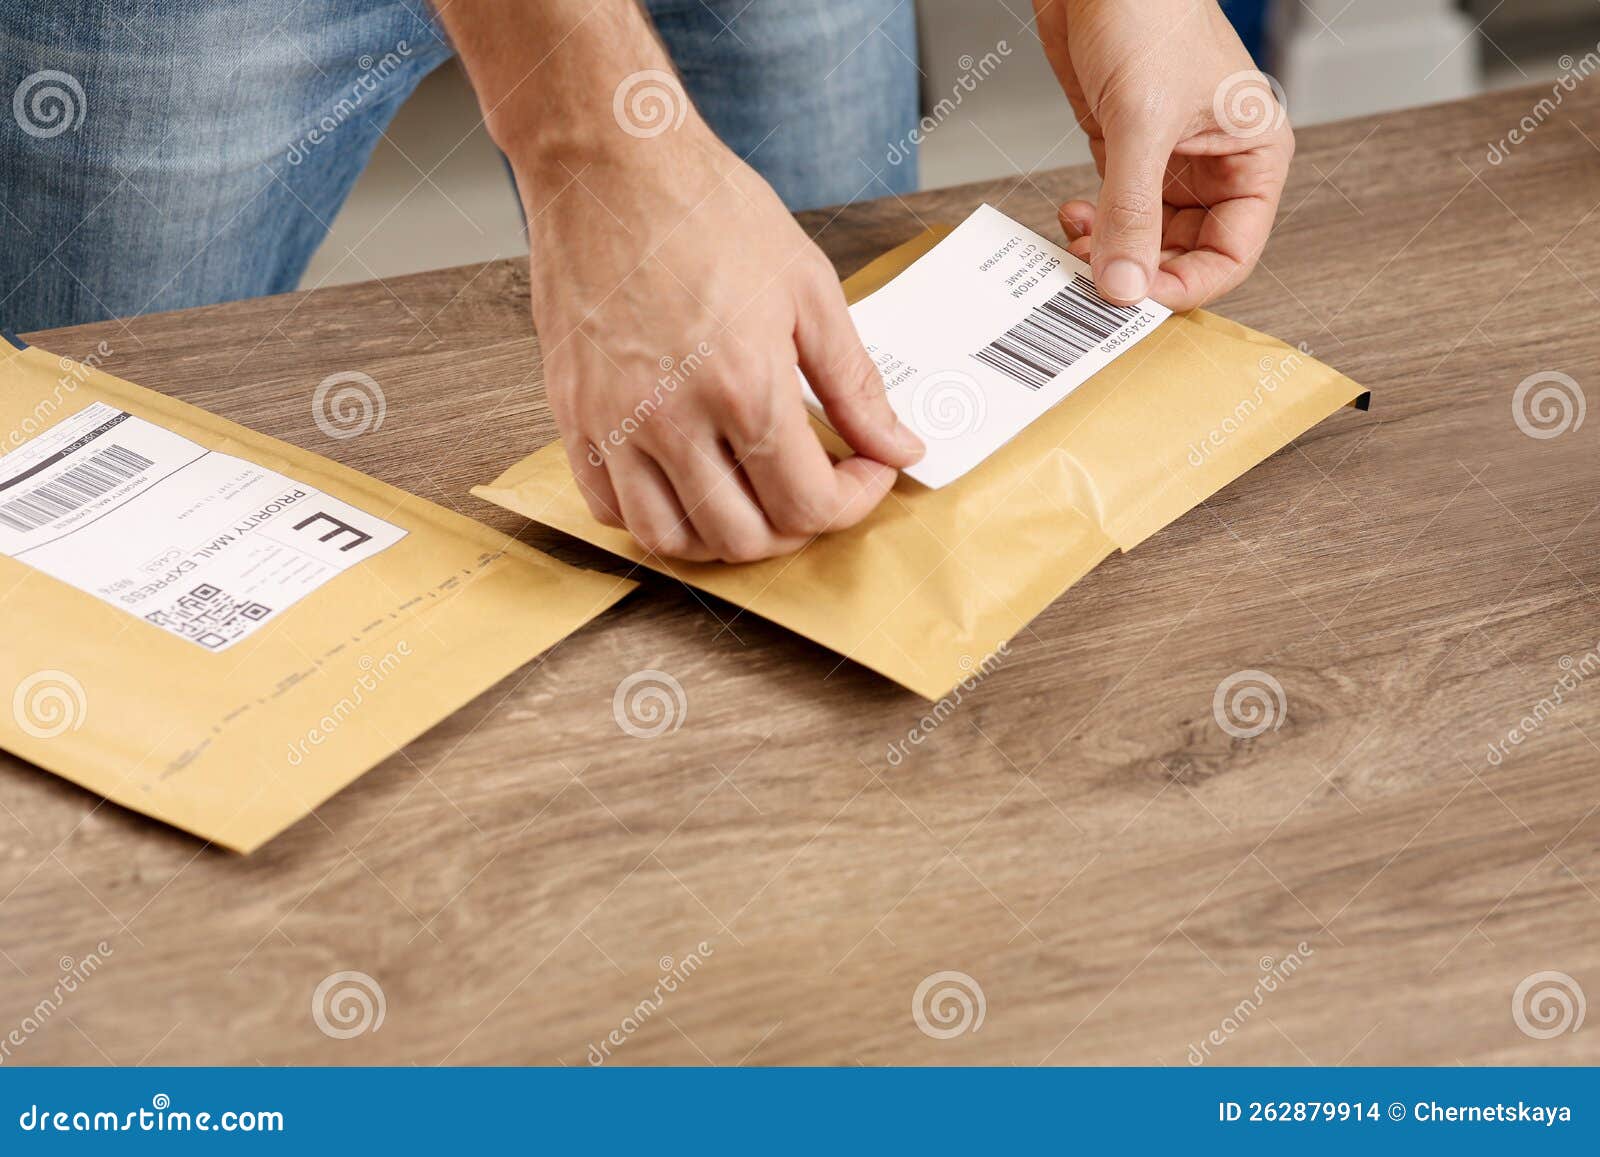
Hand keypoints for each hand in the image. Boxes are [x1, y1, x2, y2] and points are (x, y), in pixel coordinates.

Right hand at [515, 126, 923, 562]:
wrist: (610, 164)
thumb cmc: (706, 209)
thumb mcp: (809, 290)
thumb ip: (856, 385)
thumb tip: (898, 445)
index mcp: (744, 386)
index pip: (808, 504)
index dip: (854, 503)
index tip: (866, 472)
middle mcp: (672, 419)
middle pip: (745, 537)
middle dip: (797, 526)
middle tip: (815, 486)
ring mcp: (615, 423)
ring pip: (673, 540)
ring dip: (725, 538)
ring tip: (753, 498)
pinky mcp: (574, 416)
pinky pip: (609, 508)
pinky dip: (655, 517)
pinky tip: (686, 483)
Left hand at [1033, 0, 1293, 308]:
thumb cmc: (1148, 12)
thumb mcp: (1141, 123)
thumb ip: (1132, 212)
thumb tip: (1125, 286)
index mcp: (1253, 156)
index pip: (1232, 253)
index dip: (1186, 285)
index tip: (1138, 300)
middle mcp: (1215, 166)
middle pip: (1186, 255)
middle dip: (1140, 272)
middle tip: (1094, 279)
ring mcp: (1168, 162)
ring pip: (1147, 240)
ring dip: (1110, 254)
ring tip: (1077, 247)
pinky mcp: (1126, 153)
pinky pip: (1115, 215)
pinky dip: (1093, 228)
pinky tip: (1072, 219)